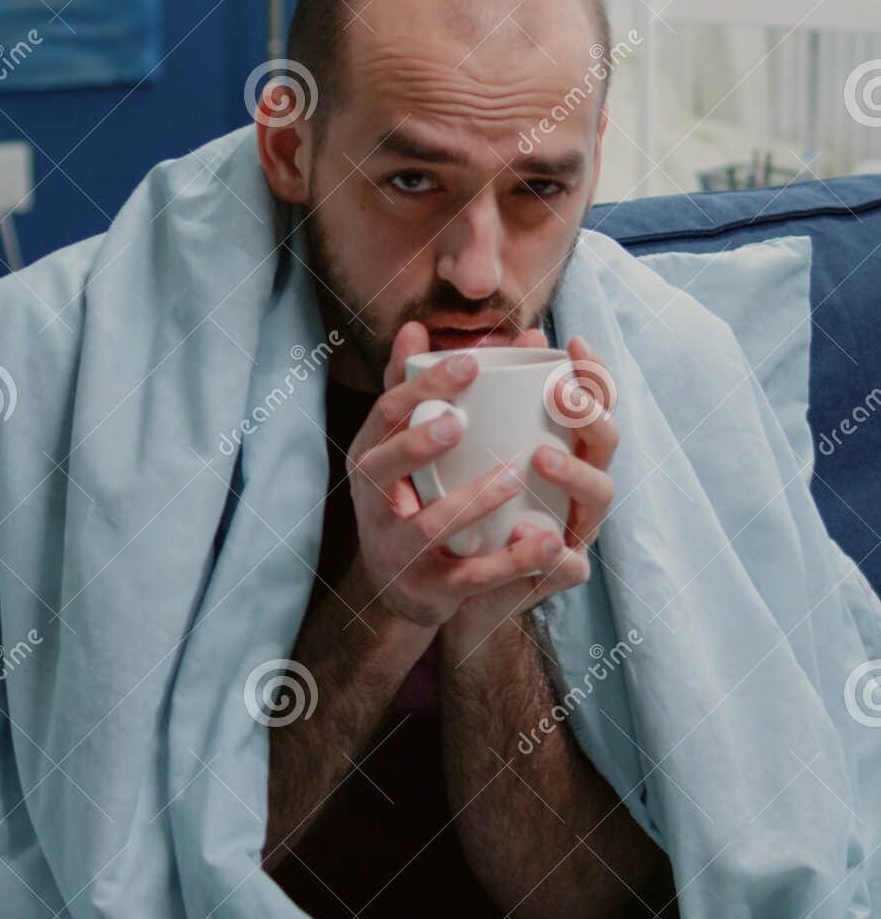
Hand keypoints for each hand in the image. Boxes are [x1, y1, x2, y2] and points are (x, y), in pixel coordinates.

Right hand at [346, 322, 570, 628]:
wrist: (401, 591)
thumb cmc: (409, 502)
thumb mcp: (399, 449)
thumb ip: (414, 391)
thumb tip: (416, 327)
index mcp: (371, 458)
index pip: (386, 413)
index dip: (421, 385)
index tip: (470, 361)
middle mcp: (373, 502)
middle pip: (385, 466)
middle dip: (418, 442)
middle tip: (460, 419)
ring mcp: (399, 550)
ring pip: (427, 527)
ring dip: (469, 502)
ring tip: (513, 477)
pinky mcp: (431, 590)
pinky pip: (471, 578)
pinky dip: (510, 563)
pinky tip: (547, 542)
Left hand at [443, 332, 618, 655]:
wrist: (439, 584)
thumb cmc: (448, 504)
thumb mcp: (436, 448)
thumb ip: (428, 394)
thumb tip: (416, 334)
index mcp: (560, 447)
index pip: (590, 402)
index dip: (590, 371)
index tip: (570, 341)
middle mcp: (575, 484)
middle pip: (606, 442)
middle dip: (592, 415)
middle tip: (561, 396)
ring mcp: (572, 528)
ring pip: (600, 497)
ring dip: (575, 474)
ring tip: (540, 456)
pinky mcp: (555, 575)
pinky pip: (570, 566)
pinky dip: (555, 552)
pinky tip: (531, 533)